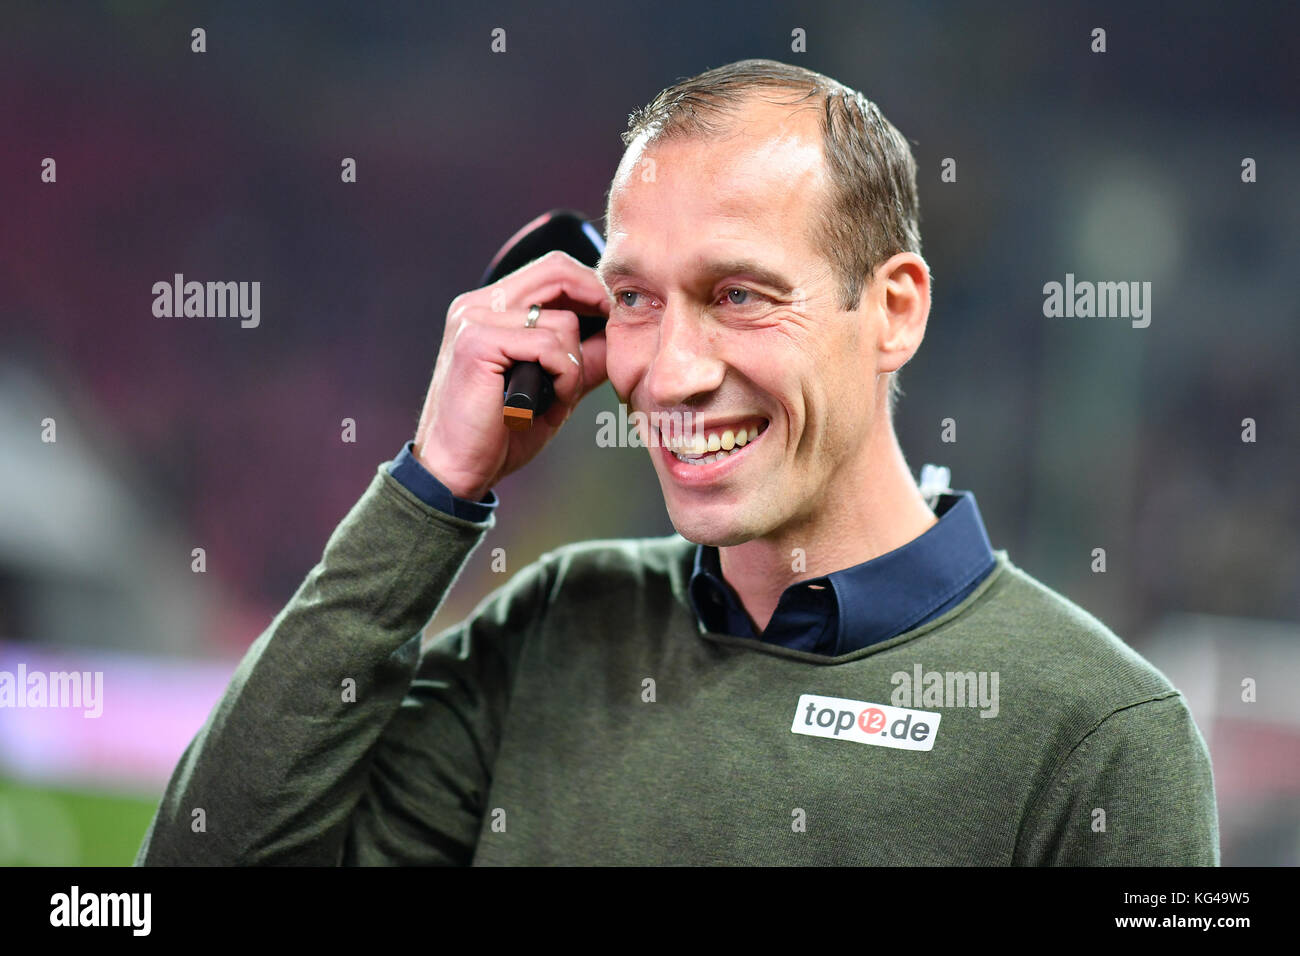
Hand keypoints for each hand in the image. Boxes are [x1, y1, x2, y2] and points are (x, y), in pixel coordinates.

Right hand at [412, 250, 611, 501]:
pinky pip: (548, 345)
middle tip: (611, 340)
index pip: (552, 270)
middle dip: (596, 303)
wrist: (457, 473)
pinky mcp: (476, 342)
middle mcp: (478, 304)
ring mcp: (474, 319)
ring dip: (575, 365)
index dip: (591, 287)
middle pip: (556, 270)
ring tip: (559, 398)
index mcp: (491, 308)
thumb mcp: (553, 388)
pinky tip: (551, 402)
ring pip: (561, 319)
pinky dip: (564, 376)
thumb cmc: (501, 434)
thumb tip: (620, 332)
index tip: (614, 318)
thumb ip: (583, 358)